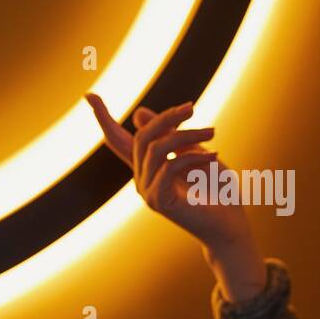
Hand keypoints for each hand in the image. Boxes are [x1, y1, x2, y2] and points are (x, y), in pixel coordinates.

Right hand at [84, 92, 253, 251]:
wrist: (230, 223)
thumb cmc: (215, 188)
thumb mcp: (194, 151)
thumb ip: (170, 134)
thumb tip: (138, 113)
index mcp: (146, 166)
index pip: (117, 139)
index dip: (103, 117)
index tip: (88, 94)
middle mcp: (141, 178)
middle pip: (142, 137)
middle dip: (166, 117)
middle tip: (192, 107)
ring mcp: (147, 191)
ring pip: (156, 148)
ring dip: (187, 134)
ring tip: (213, 132)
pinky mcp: (159, 201)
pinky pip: (169, 166)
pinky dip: (193, 156)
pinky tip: (214, 156)